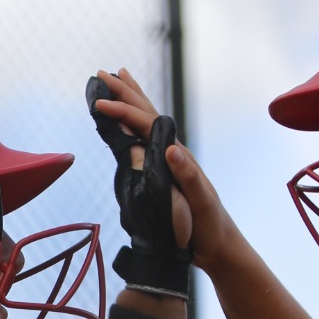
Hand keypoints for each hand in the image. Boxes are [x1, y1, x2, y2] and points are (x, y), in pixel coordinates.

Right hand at [89, 69, 231, 272]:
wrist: (218, 245)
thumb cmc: (210, 226)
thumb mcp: (201, 202)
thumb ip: (188, 175)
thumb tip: (171, 148)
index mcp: (178, 156)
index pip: (147, 124)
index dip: (123, 111)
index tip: (99, 103)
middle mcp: (172, 152)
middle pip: (147, 113)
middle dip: (125, 92)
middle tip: (103, 73)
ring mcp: (167, 161)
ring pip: (146, 122)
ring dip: (130, 101)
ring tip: (118, 82)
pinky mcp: (163, 172)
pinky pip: (142, 141)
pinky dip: (130, 126)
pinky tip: (124, 124)